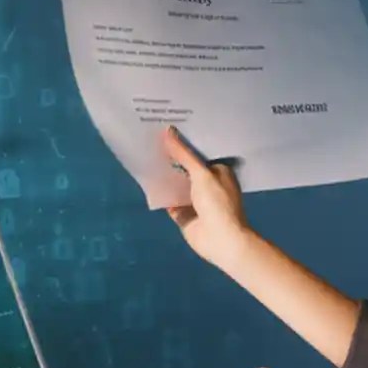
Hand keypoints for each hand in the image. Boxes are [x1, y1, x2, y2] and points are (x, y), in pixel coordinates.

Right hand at [160, 126, 250, 267]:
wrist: (220, 239)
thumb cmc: (217, 203)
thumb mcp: (201, 174)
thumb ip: (184, 154)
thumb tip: (168, 132)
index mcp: (219, 172)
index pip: (200, 153)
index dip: (186, 142)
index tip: (169, 128)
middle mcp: (208, 184)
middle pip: (187, 168)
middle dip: (173, 158)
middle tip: (152, 139)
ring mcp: (195, 200)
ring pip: (177, 184)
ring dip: (165, 174)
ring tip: (146, 154)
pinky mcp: (184, 214)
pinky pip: (169, 199)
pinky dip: (161, 192)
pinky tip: (147, 179)